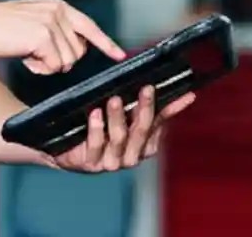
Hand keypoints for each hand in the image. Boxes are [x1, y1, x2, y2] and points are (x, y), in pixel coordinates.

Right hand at [0, 0, 126, 73]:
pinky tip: (23, 57)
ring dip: (47, 65)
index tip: (119, 55)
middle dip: (59, 60)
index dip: (105, 42)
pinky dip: (38, 69)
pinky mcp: (44, 36)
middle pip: (78, 51)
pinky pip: (54, 66)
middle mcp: (58, 10)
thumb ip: (53, 30)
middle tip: (34, 54)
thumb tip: (71, 52)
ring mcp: (52, 22)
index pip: (88, 25)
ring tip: (25, 53)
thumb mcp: (30, 21)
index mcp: (56, 4)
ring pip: (67, 62)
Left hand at [46, 86, 196, 172]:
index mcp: (145, 145)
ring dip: (118, 117)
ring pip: (119, 138)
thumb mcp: (127, 116)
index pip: (160, 123)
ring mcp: (111, 161)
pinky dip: (96, 129)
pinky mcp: (90, 162)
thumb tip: (183, 93)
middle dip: (144, 109)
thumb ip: (150, 106)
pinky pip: (96, 145)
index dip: (169, 108)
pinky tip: (95, 114)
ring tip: (114, 99)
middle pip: (141, 131)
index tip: (179, 92)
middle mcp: (132, 156)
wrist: (68, 150)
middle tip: (145, 89)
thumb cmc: (102, 129)